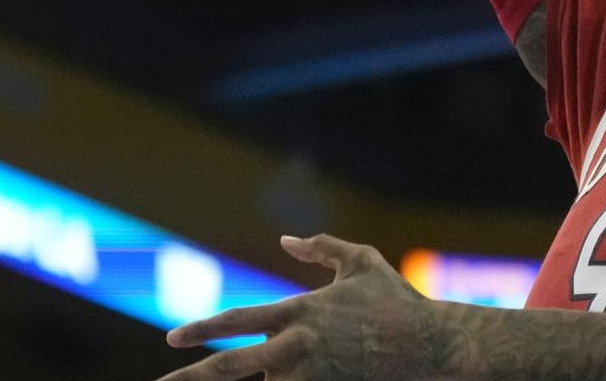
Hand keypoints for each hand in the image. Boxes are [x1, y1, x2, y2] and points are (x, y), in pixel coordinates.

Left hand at [159, 234, 453, 380]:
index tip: (173, 338)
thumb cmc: (398, 300)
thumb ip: (321, 247)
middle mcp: (297, 347)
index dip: (203, 328)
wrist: (432, 345)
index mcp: (300, 311)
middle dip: (192, 378)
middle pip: (232, 366)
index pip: (237, 319)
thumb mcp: (362, 261)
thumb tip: (287, 239)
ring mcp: (310, 376)